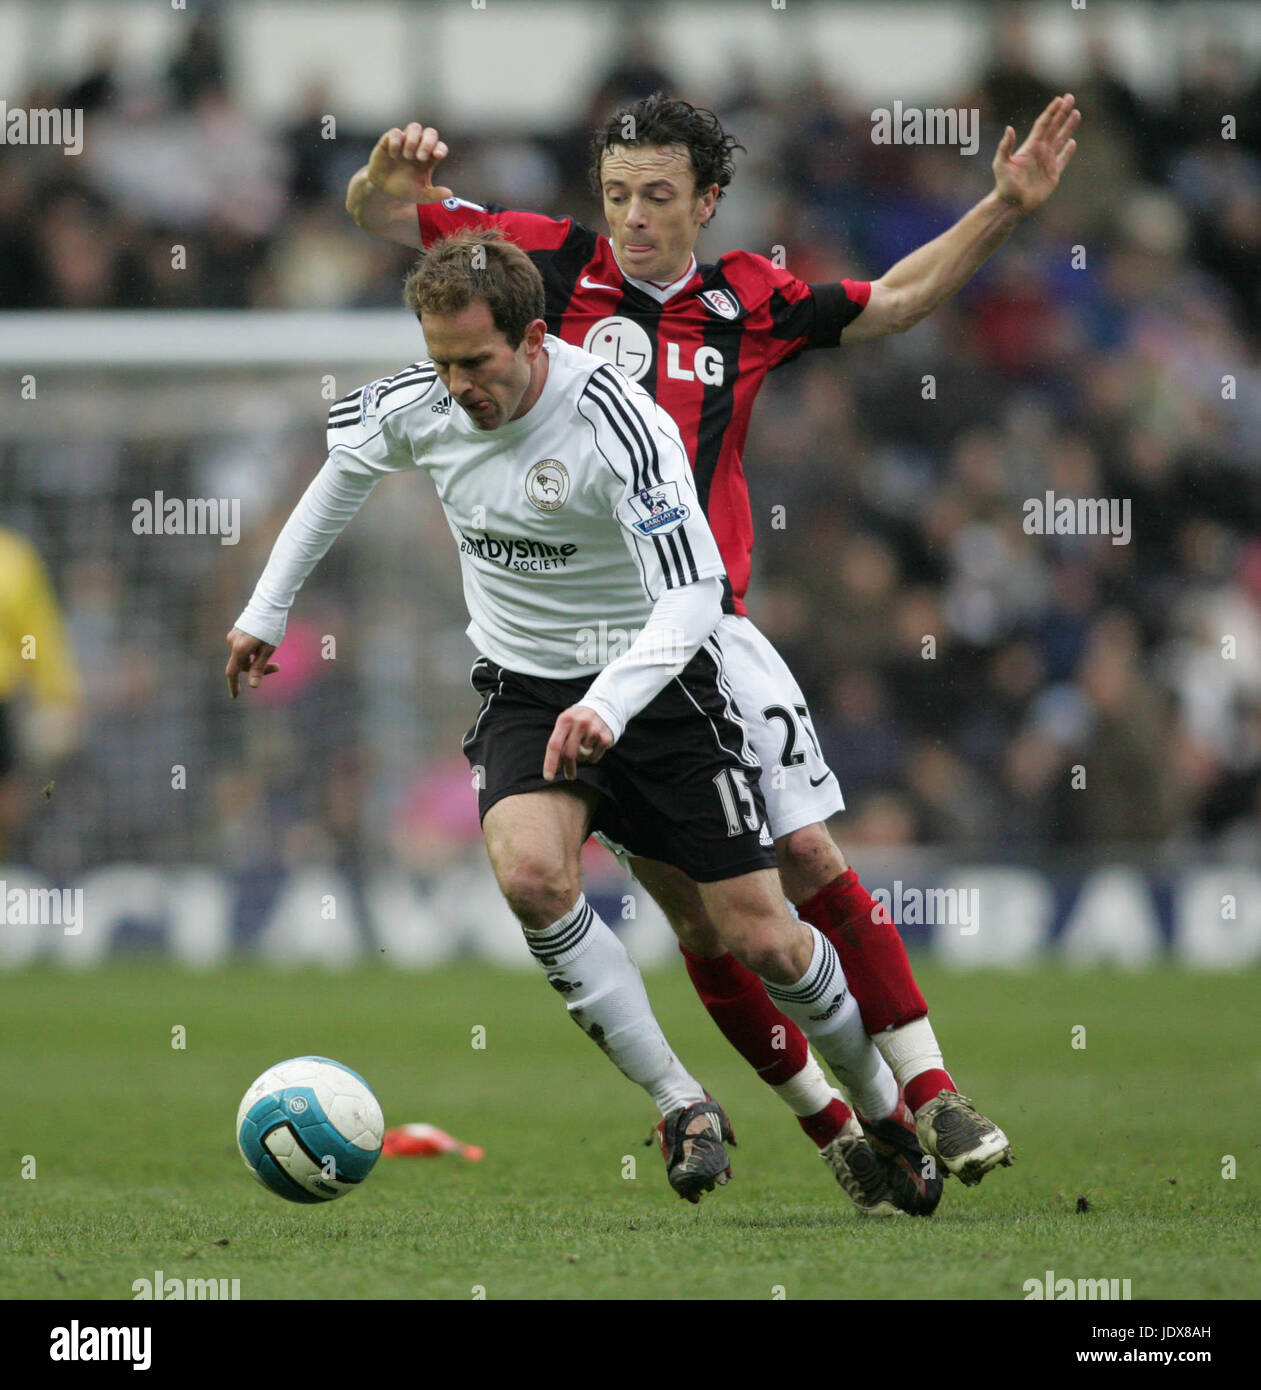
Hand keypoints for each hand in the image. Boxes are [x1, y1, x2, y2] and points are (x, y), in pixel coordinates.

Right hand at [225, 628, 279, 698]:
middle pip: (242, 664)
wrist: (268, 604)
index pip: (233, 672)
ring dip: (256, 659)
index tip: (235, 697)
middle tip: (278, 667)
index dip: (233, 686)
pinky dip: (253, 651)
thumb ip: (259, 668)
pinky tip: (264, 643)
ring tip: (273, 651)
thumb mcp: (268, 650)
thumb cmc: (271, 627)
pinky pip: (242, 648)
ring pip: (243, 656)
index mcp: (240, 648)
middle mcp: (232, 642)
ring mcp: (232, 636)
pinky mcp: (236, 632)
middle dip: (258, 668)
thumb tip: (253, 685)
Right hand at [366, 123, 453, 203]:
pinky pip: (395, 132)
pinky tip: (394, 156)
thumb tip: (450, 194)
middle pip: (430, 132)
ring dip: (413, 140)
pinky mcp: (389, 141)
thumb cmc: (405, 191)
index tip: (438, 156)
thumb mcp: (422, 196)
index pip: (440, 146)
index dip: (440, 148)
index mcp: (429, 158)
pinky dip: (396, 142)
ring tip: (408, 156)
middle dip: (428, 143)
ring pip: (415, 127)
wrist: (384, 191)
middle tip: (421, 158)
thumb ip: (435, 195)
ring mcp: (404, 142)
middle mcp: (419, 147)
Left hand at [543, 706, 613, 782]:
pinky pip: (594, 758)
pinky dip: (592, 757)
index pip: (554, 744)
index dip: (550, 762)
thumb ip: (559, 743)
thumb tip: (557, 767)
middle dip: (568, 768)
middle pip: (569, 754)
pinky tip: (593, 746)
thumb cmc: (577, 722)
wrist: (603, 709)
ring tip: (584, 747)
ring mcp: (594, 729)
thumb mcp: (565, 725)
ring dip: (581, 758)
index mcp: (565, 719)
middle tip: (569, 776)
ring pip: (582, 757)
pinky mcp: (606, 737)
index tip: (548, 777)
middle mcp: (580, 723)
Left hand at [992, 93, 1080, 215]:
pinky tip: (1073, 142)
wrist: (1011, 205)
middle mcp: (1039, 151)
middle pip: (1054, 127)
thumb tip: (1009, 128)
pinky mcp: (1052, 175)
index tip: (1060, 99)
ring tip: (1076, 113)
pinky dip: (1068, 151)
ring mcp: (1047, 162)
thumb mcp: (1001, 164)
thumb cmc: (1004, 185)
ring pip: (1061, 140)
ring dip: (1068, 127)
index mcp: (1030, 147)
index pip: (1043, 124)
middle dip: (1062, 113)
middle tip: (1071, 97)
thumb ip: (1005, 146)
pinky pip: (1062, 160)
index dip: (1051, 111)